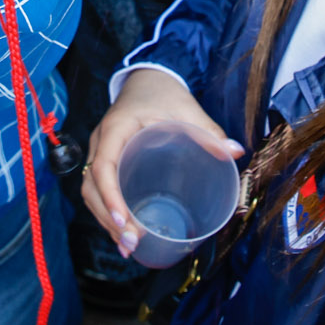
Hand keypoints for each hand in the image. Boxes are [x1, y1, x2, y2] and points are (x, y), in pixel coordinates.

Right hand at [83, 69, 242, 256]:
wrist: (148, 78)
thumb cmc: (164, 93)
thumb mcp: (186, 109)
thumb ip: (208, 131)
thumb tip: (234, 153)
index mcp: (116, 128)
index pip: (102, 168)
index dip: (110, 198)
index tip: (124, 222)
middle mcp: (102, 142)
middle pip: (91, 187)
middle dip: (108, 218)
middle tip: (131, 243)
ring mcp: (101, 152)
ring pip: (90, 192)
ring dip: (105, 220)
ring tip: (128, 246)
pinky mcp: (107, 160)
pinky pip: (98, 189)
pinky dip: (107, 212)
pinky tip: (124, 232)